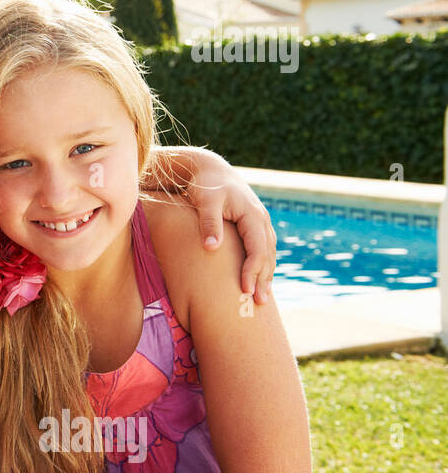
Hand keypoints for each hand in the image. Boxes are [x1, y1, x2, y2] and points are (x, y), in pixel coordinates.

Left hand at [184, 153, 276, 303]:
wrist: (210, 170)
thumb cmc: (205, 185)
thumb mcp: (206, 201)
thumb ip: (209, 223)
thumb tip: (211, 248)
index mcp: (253, 215)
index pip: (257, 248)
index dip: (252, 270)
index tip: (244, 289)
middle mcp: (261, 220)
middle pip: (267, 254)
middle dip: (263, 278)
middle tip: (259, 302)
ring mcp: (260, 223)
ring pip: (268, 253)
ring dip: (266, 275)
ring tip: (262, 297)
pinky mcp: (254, 226)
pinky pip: (263, 249)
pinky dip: (263, 266)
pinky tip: (259, 280)